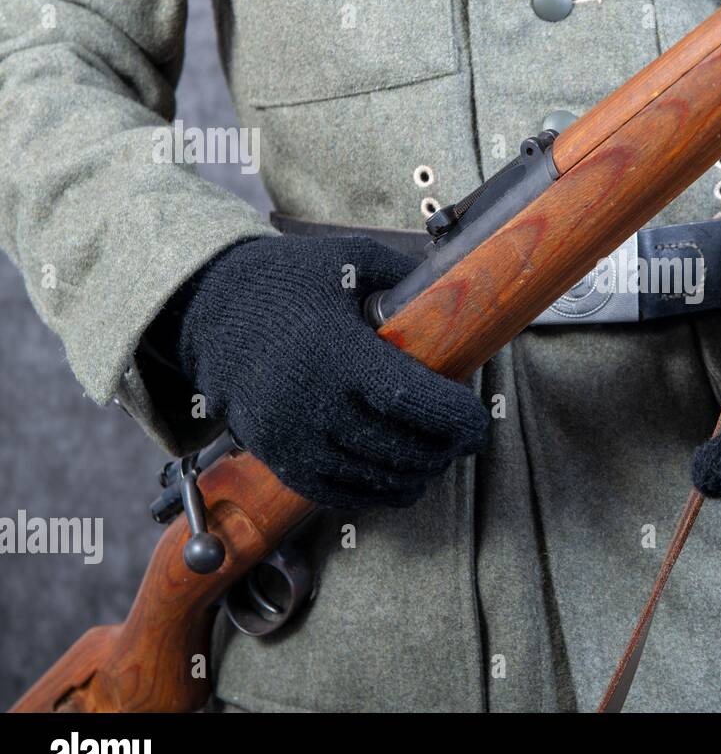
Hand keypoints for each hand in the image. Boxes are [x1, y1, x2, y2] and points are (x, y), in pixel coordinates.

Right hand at [152, 235, 489, 508]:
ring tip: (439, 459)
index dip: (455, 419)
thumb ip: (406, 274)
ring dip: (417, 474)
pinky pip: (336, 493)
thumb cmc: (288, 280)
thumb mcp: (349, 259)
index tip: (479, 423)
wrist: (207, 310)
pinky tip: (403, 482)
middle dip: (444, 449)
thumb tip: (461, 292)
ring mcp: (289, 436)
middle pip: (399, 446)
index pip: (410, 399)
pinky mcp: (275, 457)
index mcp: (334, 350)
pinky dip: (377, 494)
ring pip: (373, 476)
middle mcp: (310, 400)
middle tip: (465, 439)